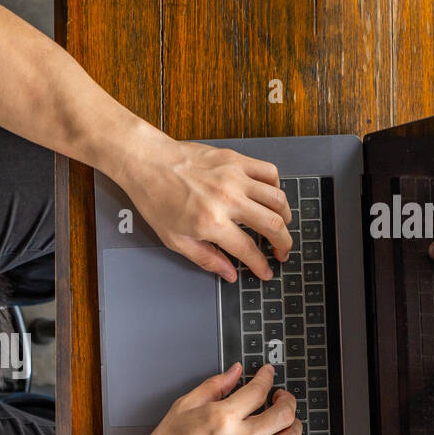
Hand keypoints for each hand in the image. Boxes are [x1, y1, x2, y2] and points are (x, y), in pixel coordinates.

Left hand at [117, 132, 292, 281]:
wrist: (148, 163)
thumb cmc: (156, 199)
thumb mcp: (174, 239)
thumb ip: (206, 258)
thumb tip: (229, 273)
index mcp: (210, 222)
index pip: (248, 250)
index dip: (261, 265)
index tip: (266, 271)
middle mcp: (227, 199)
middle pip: (273, 225)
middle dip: (283, 244)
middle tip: (281, 252)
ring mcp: (234, 177)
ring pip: (278, 198)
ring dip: (285, 216)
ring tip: (281, 226)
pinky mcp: (236, 160)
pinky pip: (269, 172)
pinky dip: (276, 186)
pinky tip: (269, 196)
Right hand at [128, 363, 300, 434]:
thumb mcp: (183, 407)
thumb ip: (213, 386)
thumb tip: (235, 372)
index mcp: (222, 417)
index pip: (258, 390)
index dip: (266, 377)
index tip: (267, 374)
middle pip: (284, 414)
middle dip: (287, 400)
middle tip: (281, 397)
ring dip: (293, 425)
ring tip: (285, 421)